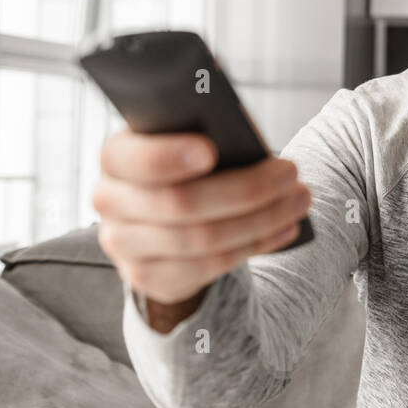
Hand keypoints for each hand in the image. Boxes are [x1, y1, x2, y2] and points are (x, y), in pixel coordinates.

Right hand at [92, 129, 310, 306]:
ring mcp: (124, 246)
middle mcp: (109, 201)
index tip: (211, 151)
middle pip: (179, 204)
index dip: (168, 156)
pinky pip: (208, 268)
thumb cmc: (190, 159)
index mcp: (115, 155)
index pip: (133, 158)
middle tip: (291, 174)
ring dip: (260, 221)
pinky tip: (284, 229)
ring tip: (299, 201)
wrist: (168, 210)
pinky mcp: (149, 277)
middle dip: (245, 190)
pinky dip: (253, 246)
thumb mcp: (193, 133)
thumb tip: (248, 142)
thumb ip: (210, 129)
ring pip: (200, 241)